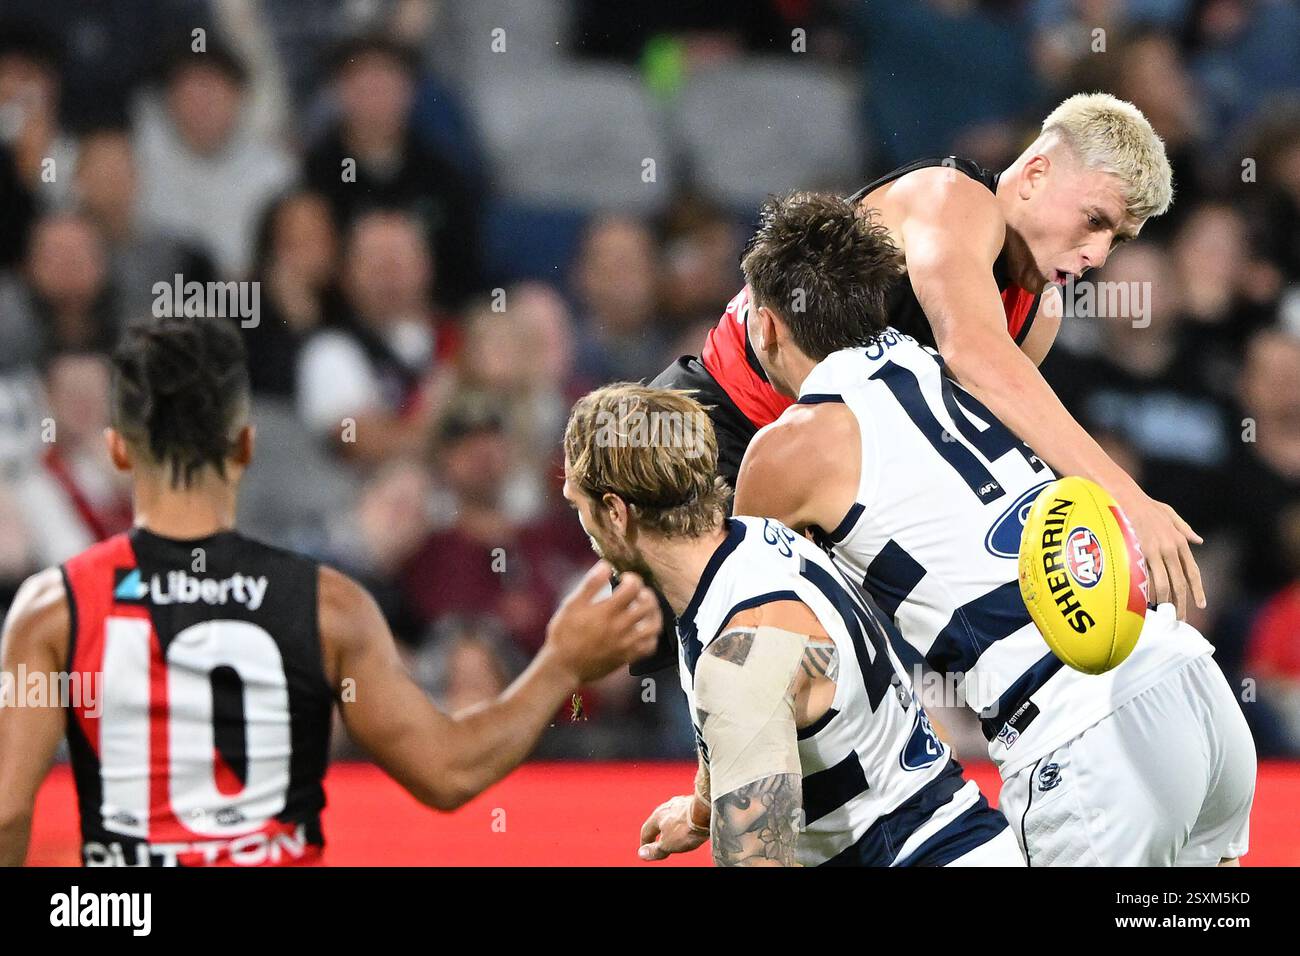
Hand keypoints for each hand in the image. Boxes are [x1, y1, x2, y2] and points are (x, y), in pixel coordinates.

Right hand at [544, 561, 661, 684]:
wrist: (563, 667)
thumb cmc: (564, 634)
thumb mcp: (571, 605)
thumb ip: (590, 584)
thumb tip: (606, 565)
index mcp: (606, 612)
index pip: (632, 588)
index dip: (633, 578)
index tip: (625, 579)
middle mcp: (619, 627)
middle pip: (648, 605)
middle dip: (646, 593)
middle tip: (638, 592)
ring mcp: (626, 644)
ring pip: (654, 626)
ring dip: (654, 613)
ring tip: (645, 608)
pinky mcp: (627, 657)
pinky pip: (649, 646)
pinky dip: (651, 636)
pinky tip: (643, 629)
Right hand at [638, 795, 709, 860]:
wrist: (707, 812)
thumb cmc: (686, 828)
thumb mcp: (667, 844)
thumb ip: (655, 849)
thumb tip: (642, 854)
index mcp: (657, 815)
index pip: (646, 830)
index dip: (645, 842)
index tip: (646, 850)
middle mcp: (668, 805)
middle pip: (659, 820)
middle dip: (659, 831)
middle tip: (660, 841)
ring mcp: (681, 802)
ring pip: (673, 815)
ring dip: (672, 824)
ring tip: (676, 833)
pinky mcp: (695, 802)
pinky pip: (685, 813)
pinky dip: (684, 820)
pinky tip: (690, 824)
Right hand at [1114, 489, 1204, 618]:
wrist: (1122, 495)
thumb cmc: (1142, 503)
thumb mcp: (1168, 512)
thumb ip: (1184, 528)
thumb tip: (1199, 540)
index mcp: (1179, 541)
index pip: (1192, 571)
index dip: (1198, 590)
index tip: (1200, 605)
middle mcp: (1171, 548)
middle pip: (1180, 583)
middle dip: (1181, 603)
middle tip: (1180, 619)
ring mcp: (1155, 550)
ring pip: (1164, 584)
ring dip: (1165, 602)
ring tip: (1163, 615)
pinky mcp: (1139, 551)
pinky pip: (1146, 577)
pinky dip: (1148, 592)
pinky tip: (1147, 602)